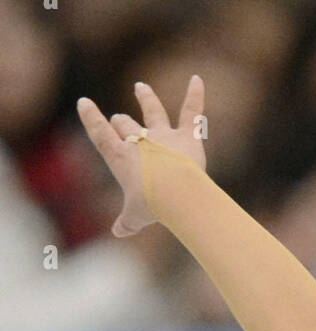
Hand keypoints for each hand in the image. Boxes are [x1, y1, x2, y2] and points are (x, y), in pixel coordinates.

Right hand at [77, 75, 205, 237]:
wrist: (178, 195)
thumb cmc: (154, 205)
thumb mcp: (136, 216)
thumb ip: (126, 222)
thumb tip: (118, 233)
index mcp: (121, 157)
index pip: (101, 134)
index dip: (91, 118)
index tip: (84, 102)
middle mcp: (140, 141)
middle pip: (125, 123)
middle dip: (121, 122)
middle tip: (119, 122)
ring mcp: (164, 135)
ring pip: (152, 111)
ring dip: (146, 98)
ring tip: (141, 87)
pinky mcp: (188, 136)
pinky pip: (192, 112)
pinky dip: (196, 95)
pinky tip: (197, 79)